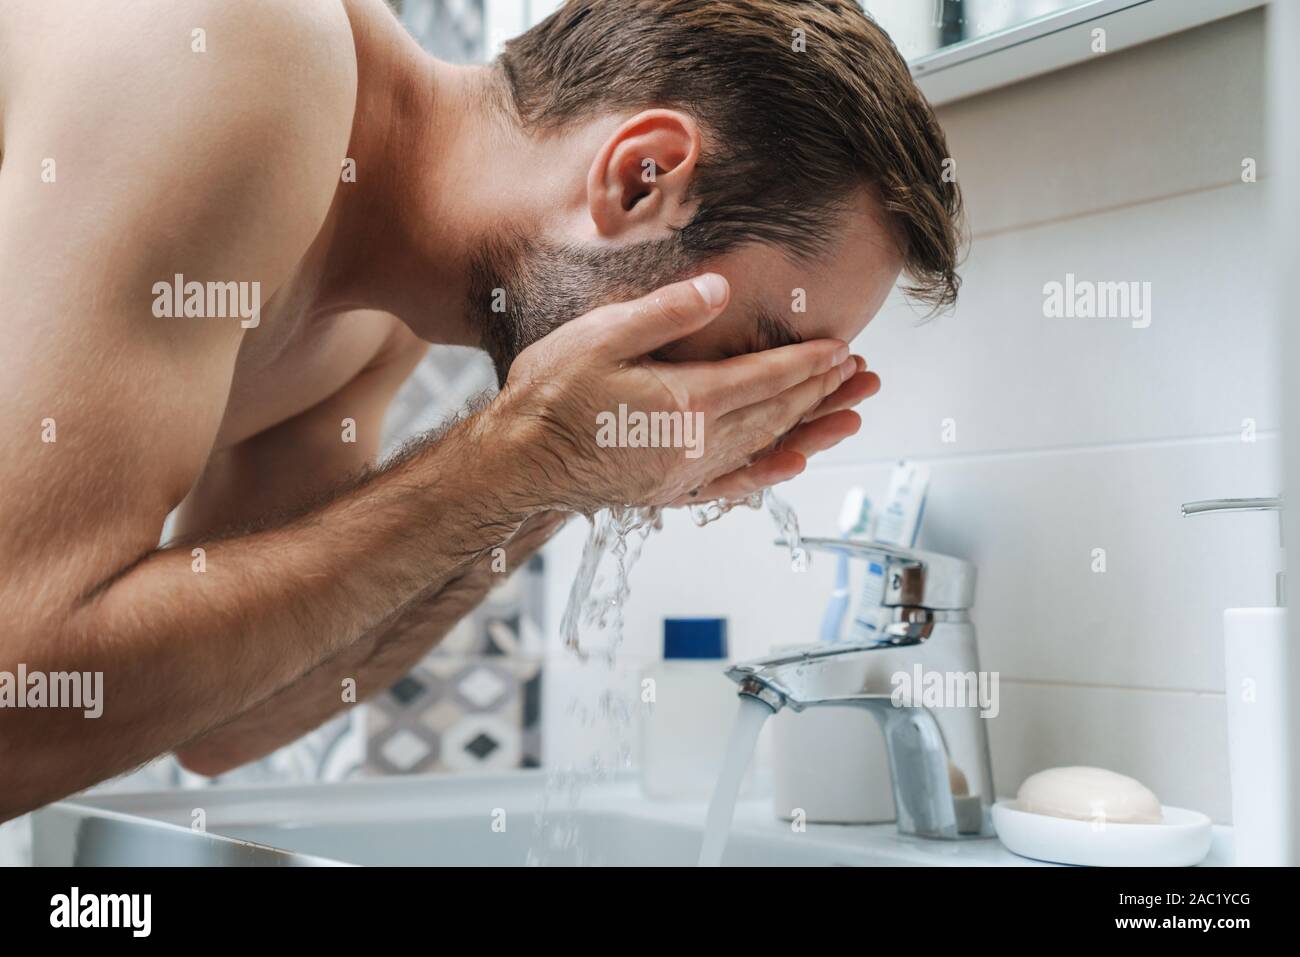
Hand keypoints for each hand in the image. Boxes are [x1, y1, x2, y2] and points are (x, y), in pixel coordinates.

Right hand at [490, 273, 858, 513]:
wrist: (516, 464)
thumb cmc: (551, 397)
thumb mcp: (602, 336)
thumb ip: (666, 313)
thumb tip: (720, 291)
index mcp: (688, 403)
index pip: (767, 378)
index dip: (809, 363)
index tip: (843, 349)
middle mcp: (698, 445)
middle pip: (777, 414)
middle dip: (824, 393)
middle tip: (864, 379)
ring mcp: (686, 474)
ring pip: (765, 448)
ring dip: (811, 430)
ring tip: (850, 419)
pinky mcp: (670, 492)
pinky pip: (735, 482)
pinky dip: (770, 471)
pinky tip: (791, 464)